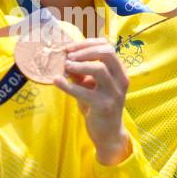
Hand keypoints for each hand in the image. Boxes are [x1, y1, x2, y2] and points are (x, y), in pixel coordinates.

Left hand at [55, 38, 132, 164]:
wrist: (108, 134)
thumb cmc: (99, 107)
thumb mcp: (91, 86)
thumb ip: (82, 72)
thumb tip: (65, 57)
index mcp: (120, 72)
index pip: (108, 46)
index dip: (88, 43)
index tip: (71, 48)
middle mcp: (120, 80)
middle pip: (107, 53)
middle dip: (84, 50)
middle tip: (68, 56)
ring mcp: (114, 93)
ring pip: (99, 69)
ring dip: (79, 65)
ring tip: (65, 66)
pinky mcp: (103, 106)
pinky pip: (84, 92)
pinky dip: (68, 85)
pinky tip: (56, 81)